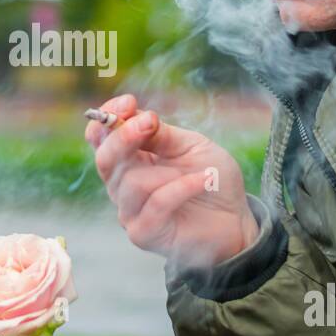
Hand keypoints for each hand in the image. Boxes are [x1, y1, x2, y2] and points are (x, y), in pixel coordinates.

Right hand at [85, 94, 257, 263]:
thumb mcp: (191, 146)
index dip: (107, 117)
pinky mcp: (144, 234)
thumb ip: (162, 135)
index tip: (129, 102)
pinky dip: (182, 188)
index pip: (100, 137)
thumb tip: (139, 117)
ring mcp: (130, 212)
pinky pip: (156, 204)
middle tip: (149, 122)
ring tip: (200, 171)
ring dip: (167, 171)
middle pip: (105, 159)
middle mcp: (122, 185)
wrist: (235, 219)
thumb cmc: (211, 178)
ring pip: (131, 182)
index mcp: (129, 158)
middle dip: (124, 137)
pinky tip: (204, 180)